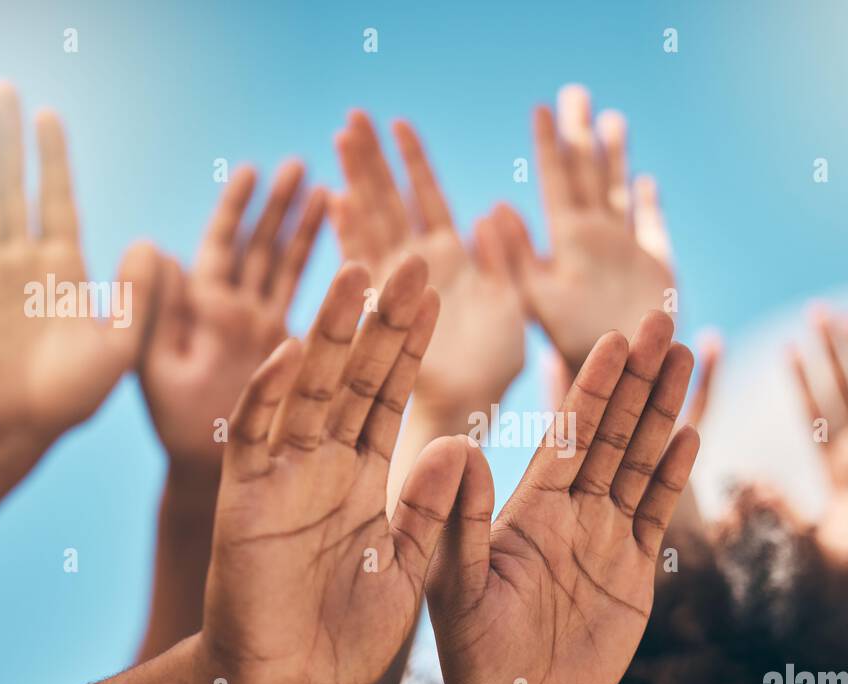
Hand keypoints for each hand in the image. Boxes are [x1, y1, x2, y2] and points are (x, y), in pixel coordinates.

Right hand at [0, 80, 151, 456]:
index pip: (58, 202)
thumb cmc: (71, 398)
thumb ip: (134, 296)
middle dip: (10, 142)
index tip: (49, 117)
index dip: (53, 160)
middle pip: (14, 189)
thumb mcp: (119, 347)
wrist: (15, 432)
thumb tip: (149, 242)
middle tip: (4, 90)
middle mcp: (23, 265)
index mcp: (64, 272)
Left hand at [140, 162, 325, 477]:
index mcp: (202, 311)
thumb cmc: (175, 432)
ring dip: (309, 233)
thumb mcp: (154, 368)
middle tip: (301, 166)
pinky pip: (320, 312)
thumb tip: (155, 247)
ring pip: (291, 272)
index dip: (236, 209)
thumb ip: (155, 309)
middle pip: (261, 249)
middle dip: (279, 208)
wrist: (205, 478)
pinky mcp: (296, 356)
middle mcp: (239, 315)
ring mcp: (269, 333)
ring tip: (331, 193)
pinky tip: (361, 261)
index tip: (252, 171)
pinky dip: (338, 283)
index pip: (221, 247)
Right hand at [201, 255, 468, 683]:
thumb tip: (461, 445)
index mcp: (365, 472)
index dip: (410, 341)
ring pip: (309, 387)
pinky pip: (256, 437)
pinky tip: (294, 352)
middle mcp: (324, 459)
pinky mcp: (244, 498)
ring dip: (331, 332)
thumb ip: (434, 513)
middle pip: (355, 373)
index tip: (435, 287)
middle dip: (381, 317)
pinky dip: (271, 395)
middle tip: (411, 257)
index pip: (391, 391)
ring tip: (357, 272)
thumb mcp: (411, 570)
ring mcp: (282, 473)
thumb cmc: (344, 633)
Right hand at [332, 112, 524, 418]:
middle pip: (390, 201)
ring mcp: (395, 284)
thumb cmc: (498, 361)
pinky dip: (349, 234)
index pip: (427, 198)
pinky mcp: (381, 310)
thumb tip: (494, 211)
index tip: (397, 124)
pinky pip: (363, 266)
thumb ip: (502, 257)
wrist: (474, 404)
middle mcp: (418, 265)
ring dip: (357, 181)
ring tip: (341, 138)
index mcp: (452, 258)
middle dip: (372, 160)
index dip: (412, 162)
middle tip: (353, 115)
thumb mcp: (512, 301)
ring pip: (373, 223)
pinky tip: (334, 200)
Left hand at [426, 311, 698, 683]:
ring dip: (664, 411)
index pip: (569, 434)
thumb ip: (457, 521)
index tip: (615, 340)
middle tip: (662, 322)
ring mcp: (605, 538)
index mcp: (529, 507)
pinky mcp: (633, 572)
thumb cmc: (471, 656)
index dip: (595, 387)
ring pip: (641, 462)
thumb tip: (458, 447)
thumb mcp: (455, 587)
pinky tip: (690, 434)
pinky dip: (673, 475)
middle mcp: (570, 511)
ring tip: (685, 358)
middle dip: (639, 379)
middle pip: (613, 432)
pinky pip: (657, 513)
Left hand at [507, 84, 674, 372]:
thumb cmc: (565, 345)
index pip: (557, 181)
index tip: (541, 106)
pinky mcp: (654, 268)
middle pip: (588, 176)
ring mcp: (623, 251)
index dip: (550, 144)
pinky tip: (644, 182)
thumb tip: (493, 209)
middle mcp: (593, 240)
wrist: (607, 380)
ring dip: (615, 158)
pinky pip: (651, 228)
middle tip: (575, 92)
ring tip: (612, 119)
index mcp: (566, 241)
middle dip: (581, 136)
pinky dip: (647, 206)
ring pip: (617, 193)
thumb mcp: (533, 298)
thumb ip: (517, 255)